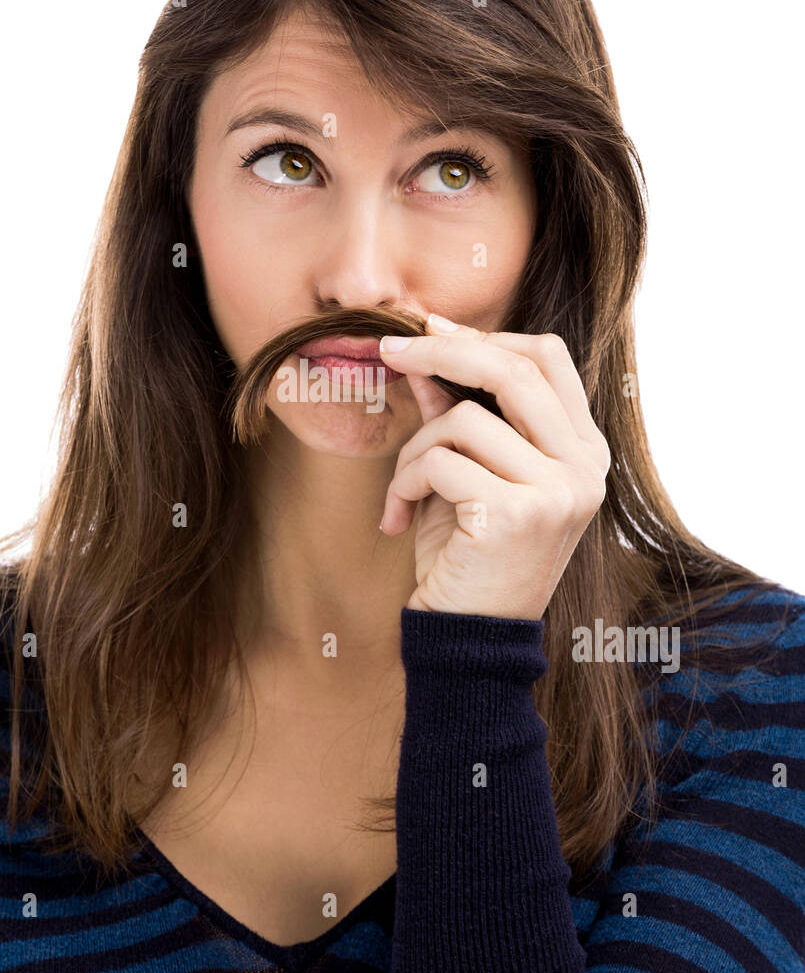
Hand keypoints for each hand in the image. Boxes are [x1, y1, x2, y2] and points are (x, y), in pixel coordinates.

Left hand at [377, 314, 610, 618]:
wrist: (468, 642)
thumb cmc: (467, 559)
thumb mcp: (464, 476)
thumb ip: (456, 415)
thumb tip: (423, 356)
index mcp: (584, 452)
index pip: (549, 359)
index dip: (487, 336)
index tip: (431, 330)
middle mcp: (584, 469)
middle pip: (513, 370)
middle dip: (441, 351)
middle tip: (388, 350)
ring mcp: (558, 492)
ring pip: (464, 418)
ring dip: (414, 449)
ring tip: (403, 493)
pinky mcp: (518, 514)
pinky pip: (440, 461)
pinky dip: (403, 484)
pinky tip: (398, 519)